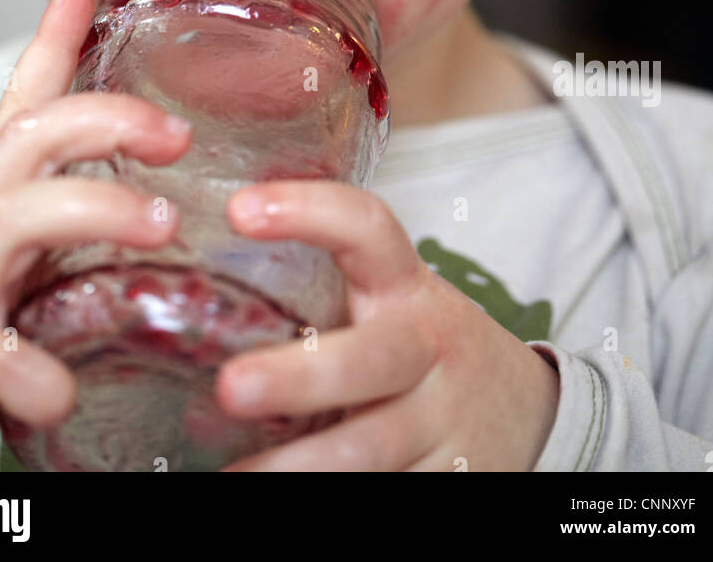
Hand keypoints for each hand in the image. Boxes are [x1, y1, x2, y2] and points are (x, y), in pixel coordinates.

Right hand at [0, 0, 191, 471]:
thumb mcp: (13, 246)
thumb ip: (64, 197)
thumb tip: (139, 166)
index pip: (24, 107)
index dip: (51, 43)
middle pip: (27, 142)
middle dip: (105, 120)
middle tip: (180, 135)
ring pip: (11, 222)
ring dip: (94, 208)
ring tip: (162, 224)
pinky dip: (28, 370)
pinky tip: (62, 388)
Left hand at [215, 182, 560, 470]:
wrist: (523, 409)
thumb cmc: (420, 344)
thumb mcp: (389, 301)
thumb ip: (320, 289)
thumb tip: (189, 291)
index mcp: (405, 286)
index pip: (366, 228)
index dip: (309, 211)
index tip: (241, 209)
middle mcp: (428, 348)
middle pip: (372, 360)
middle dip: (302, 377)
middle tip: (232, 387)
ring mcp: (441, 420)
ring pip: (373, 447)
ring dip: (298, 468)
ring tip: (232, 479)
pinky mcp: (450, 478)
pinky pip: (391, 491)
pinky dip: (333, 502)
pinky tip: (278, 504)